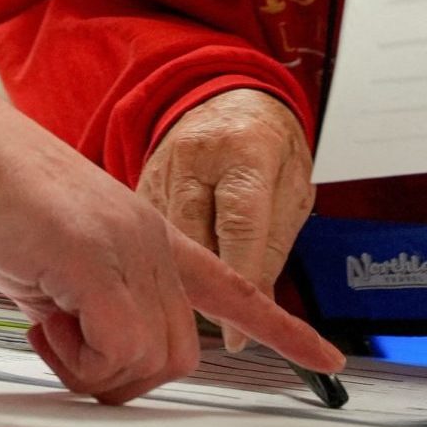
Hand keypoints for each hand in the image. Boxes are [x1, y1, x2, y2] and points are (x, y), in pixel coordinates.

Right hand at [0, 65, 344, 404]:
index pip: (233, 285)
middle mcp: (151, 238)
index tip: (327, 354)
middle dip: (127, 375)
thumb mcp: (53, 258)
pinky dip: (78, 357)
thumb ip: (87, 299)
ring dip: (97, 368)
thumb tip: (89, 347)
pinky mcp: (88, 256)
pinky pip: (116, 345)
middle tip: (69, 350)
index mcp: (150, 234)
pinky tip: (43, 321)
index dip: (281, 328)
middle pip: (182, 352)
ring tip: (50, 326)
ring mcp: (125, 245)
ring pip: (153, 356)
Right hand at [137, 89, 314, 350]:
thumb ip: (272, 245)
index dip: (240, 285)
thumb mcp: (291, 187)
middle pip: (192, 239)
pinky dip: (153, 264)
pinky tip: (163, 278)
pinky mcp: (134, 185)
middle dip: (205, 291)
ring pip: (160, 244)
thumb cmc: (265, 142)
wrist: (221, 93)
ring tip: (194, 303)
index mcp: (243, 151)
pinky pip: (141, 236)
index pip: (239, 226)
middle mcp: (194, 157)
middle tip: (222, 323)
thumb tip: (258, 310)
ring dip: (175, 282)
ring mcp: (157, 169)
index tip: (240, 333)